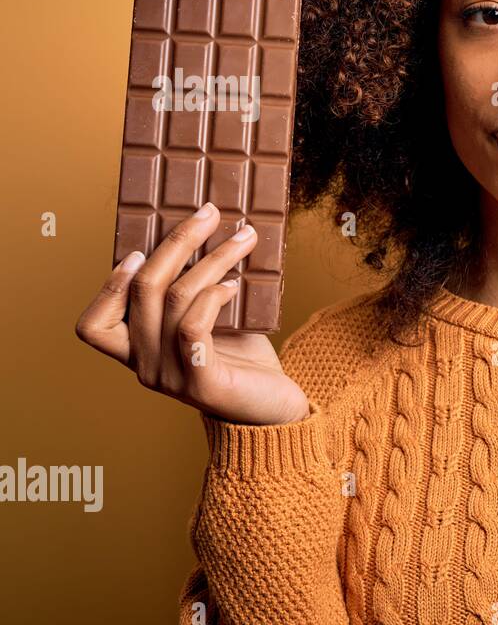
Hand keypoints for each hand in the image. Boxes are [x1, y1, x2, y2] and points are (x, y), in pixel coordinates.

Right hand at [75, 202, 310, 425]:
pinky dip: (214, 296)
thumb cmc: (244, 363)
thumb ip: (196, 294)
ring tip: (244, 238)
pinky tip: (236, 285)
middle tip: (210, 214)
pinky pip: (193, 326)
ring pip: (174, 299)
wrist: (277, 411)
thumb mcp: (212, 324)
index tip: (137, 249)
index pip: (93, 326)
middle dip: (177, 242)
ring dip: (212, 258)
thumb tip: (206, 237)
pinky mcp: (202, 383)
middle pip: (142, 290)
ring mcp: (171, 377)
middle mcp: (145, 368)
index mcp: (139, 354)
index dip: (109, 285)